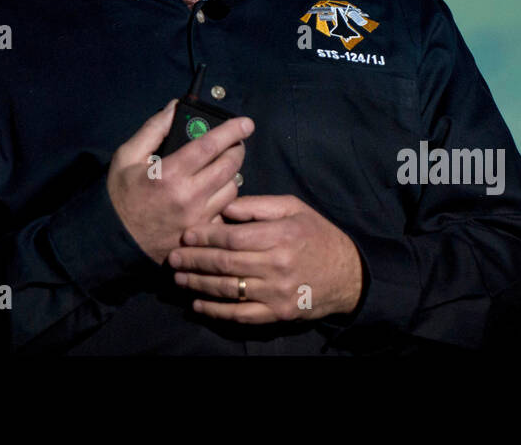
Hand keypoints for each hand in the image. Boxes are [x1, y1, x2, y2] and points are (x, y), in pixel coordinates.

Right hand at [107, 99, 253, 265]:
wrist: (114, 240)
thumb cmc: (119, 196)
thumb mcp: (127, 156)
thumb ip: (153, 129)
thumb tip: (174, 108)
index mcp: (169, 174)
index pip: (209, 145)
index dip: (231, 130)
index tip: (246, 123)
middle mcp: (188, 197)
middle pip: (230, 166)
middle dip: (237, 150)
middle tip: (234, 144)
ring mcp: (198, 219)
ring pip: (232, 190)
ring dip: (231, 175)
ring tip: (220, 169)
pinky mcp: (201, 235)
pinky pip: (225, 213)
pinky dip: (223, 201)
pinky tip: (212, 195)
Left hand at [168, 194, 363, 322]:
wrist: (348, 274)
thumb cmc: (317, 234)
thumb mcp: (293, 208)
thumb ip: (258, 206)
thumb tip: (224, 207)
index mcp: (280, 235)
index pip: (232, 236)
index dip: (205, 236)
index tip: (185, 234)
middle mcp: (276, 265)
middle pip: (224, 263)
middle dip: (194, 260)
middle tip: (172, 257)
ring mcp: (276, 292)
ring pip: (227, 289)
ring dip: (198, 284)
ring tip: (179, 278)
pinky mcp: (277, 313)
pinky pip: (240, 315)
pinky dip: (216, 311)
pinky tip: (198, 304)